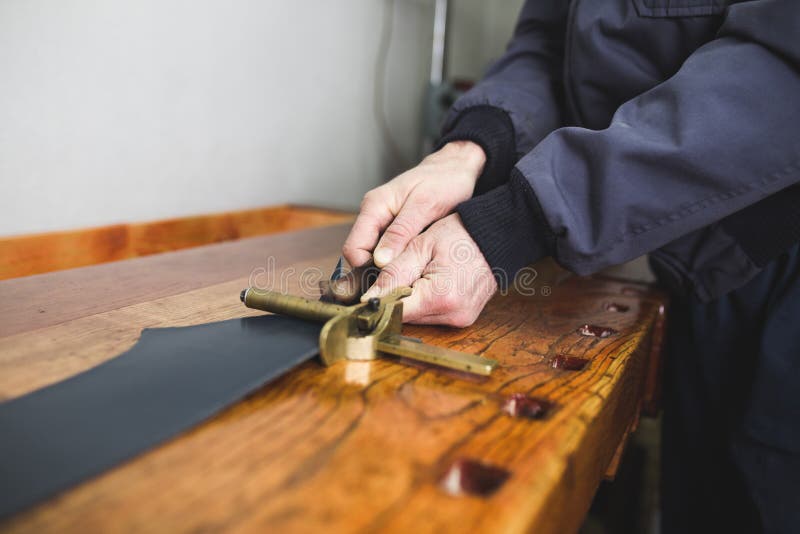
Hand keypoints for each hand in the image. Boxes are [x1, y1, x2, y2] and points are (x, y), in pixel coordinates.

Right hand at [342, 141, 485, 268]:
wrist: (456, 168)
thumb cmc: (444, 181)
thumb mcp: (424, 206)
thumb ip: (401, 233)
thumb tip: (380, 261)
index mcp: (374, 206)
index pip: (353, 247)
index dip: (364, 268)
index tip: (387, 280)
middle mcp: (373, 215)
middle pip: (361, 254)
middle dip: (377, 270)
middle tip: (403, 281)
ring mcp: (383, 222)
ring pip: (375, 255)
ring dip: (390, 267)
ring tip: (411, 273)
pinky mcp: (395, 228)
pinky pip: (389, 250)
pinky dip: (399, 260)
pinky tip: (414, 263)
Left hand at [361, 214, 497, 326]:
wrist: (498, 234)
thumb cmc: (462, 234)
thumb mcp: (421, 246)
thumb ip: (393, 272)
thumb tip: (369, 296)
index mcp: (441, 297)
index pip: (395, 310)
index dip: (377, 300)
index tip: (363, 291)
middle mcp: (453, 315)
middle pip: (406, 316)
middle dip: (394, 297)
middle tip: (392, 273)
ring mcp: (461, 318)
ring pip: (418, 316)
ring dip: (410, 299)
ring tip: (414, 272)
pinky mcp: (464, 317)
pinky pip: (433, 314)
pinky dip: (424, 300)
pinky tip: (427, 280)